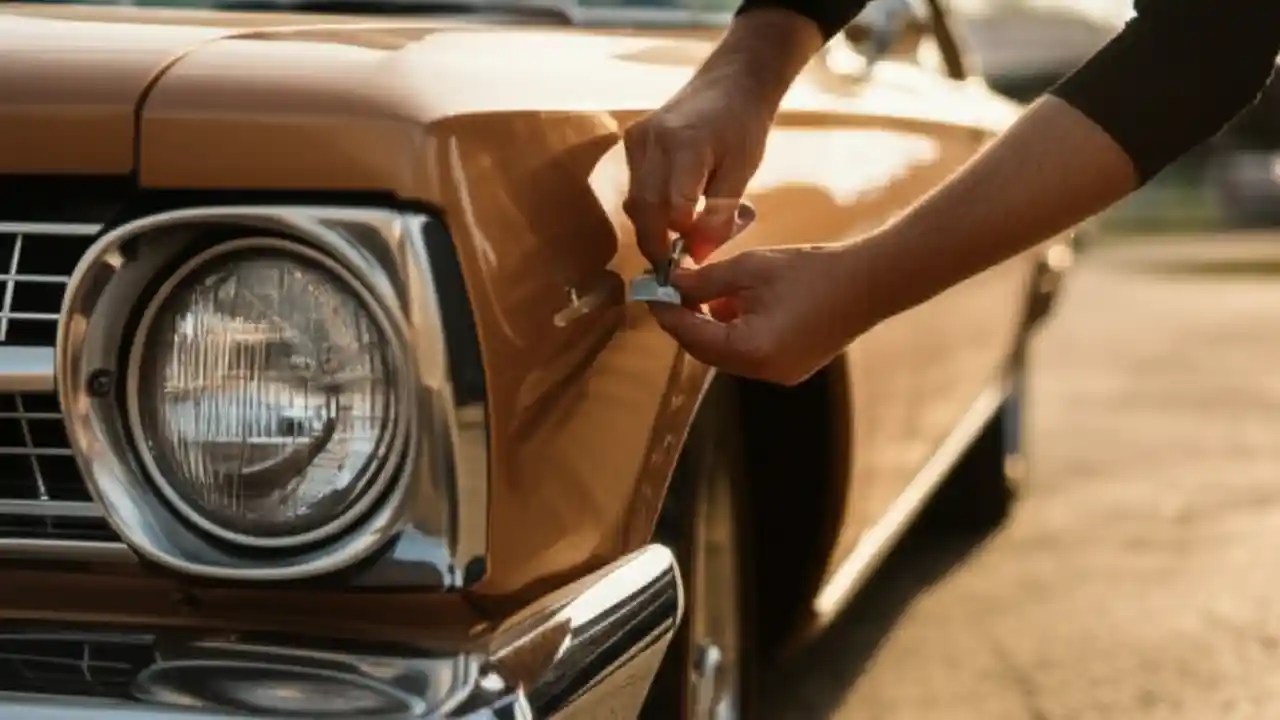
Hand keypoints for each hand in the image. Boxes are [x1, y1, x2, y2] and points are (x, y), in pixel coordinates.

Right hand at [622, 70, 773, 268]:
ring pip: (635, 199)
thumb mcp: (742, 173)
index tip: (694, 257)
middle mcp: (653, 141)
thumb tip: (696, 256)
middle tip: (673, 266)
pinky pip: (635, 184)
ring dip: (651, 226)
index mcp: (686, 146)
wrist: (731, 81)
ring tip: (675, 240)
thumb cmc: (744, 125)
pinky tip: (669, 212)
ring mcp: (638, 138)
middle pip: (644, 207)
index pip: (673, 207)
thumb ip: (719, 216)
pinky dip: (649, 206)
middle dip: (656, 243)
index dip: (681, 237)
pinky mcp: (632, 139)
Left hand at [647, 242, 871, 385]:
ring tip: (703, 291)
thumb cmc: (812, 272)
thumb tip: (671, 284)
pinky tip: (736, 303)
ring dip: (710, 326)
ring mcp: (779, 375)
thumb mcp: (751, 269)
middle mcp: (761, 372)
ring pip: (727, 353)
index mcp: (749, 350)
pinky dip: (735, 331)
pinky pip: (749, 354)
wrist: (870, 283)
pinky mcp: (791, 368)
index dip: (666, 313)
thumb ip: (705, 281)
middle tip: (670, 291)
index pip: (690, 336)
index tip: (649, 291)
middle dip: (686, 321)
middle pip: (706, 351)